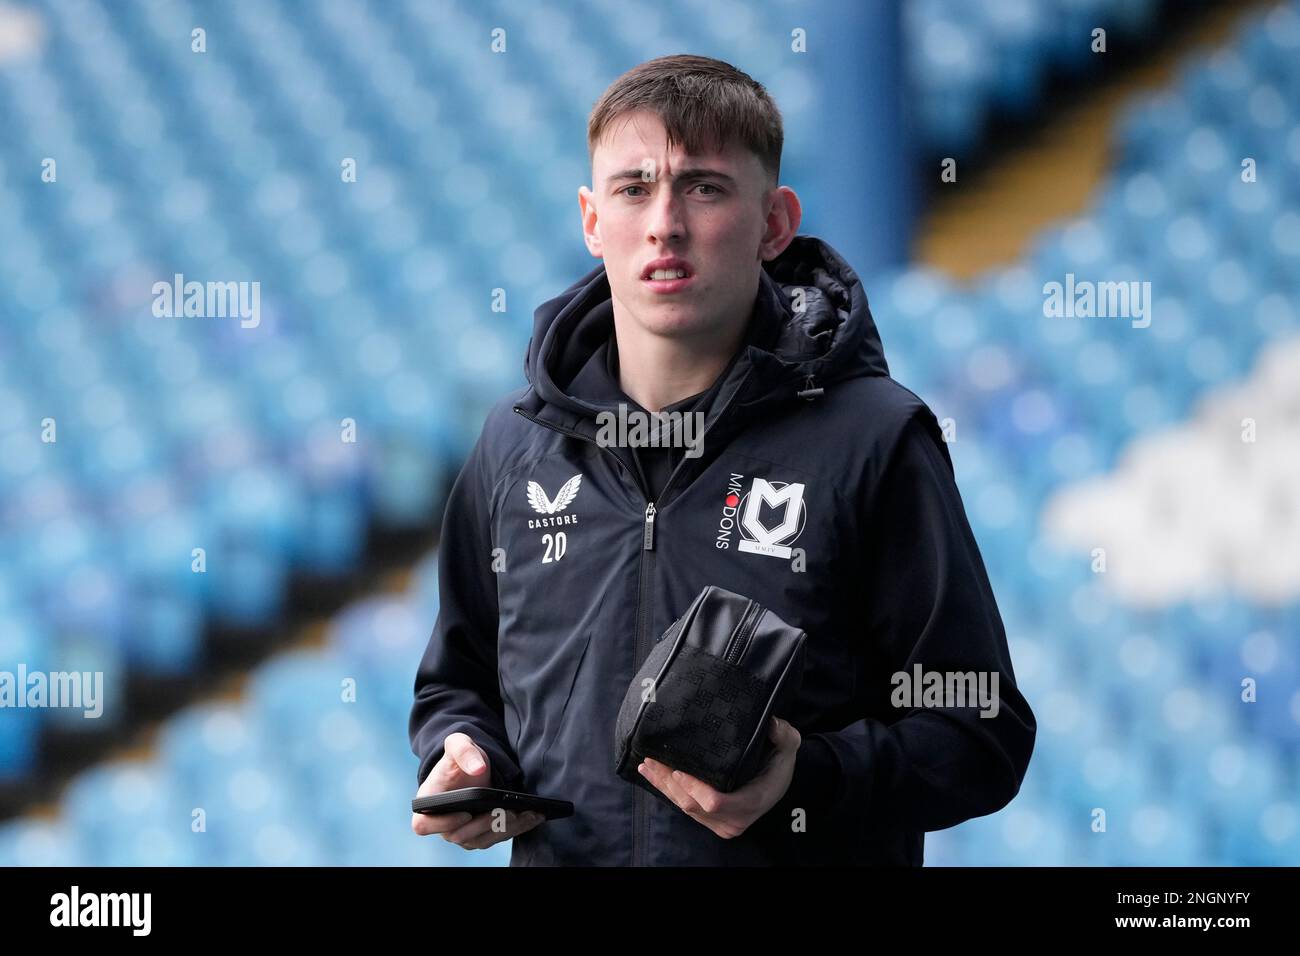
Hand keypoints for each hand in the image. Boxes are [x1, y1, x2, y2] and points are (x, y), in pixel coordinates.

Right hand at [410, 732, 545, 848]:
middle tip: (507, 811)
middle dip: (486, 825)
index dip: (443, 823)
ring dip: (506, 828)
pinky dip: (517, 828)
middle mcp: (443, 824)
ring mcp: (462, 832)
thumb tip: (478, 769)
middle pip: (460, 835)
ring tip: (526, 813)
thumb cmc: (460, 756)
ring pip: (482, 840)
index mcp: (428, 804)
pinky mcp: (482, 834)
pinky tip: (532, 816)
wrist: (473, 766)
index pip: (423, 825)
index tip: (465, 812)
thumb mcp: (458, 743)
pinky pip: (497, 838)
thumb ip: (463, 750)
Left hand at [637, 716, 801, 838]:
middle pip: (692, 804)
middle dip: (668, 783)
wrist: (776, 780)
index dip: (694, 788)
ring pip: (684, 807)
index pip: (714, 802)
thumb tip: (772, 723)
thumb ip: (784, 735)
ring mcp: (720, 822)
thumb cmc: (780, 760)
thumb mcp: (789, 745)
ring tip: (646, 765)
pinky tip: (652, 775)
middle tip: (651, 759)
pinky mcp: (709, 820)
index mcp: (751, 802)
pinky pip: (684, 807)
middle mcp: (733, 819)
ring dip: (662, 786)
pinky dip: (666, 791)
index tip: (677, 770)